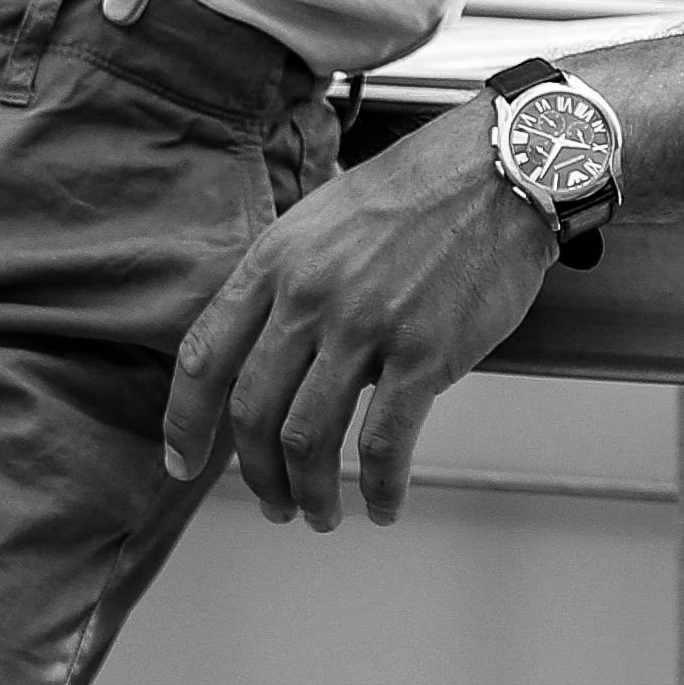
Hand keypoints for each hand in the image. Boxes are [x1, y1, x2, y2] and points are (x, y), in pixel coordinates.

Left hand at [162, 110, 558, 532]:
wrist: (501, 171)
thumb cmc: (420, 189)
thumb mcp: (323, 216)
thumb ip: (287, 281)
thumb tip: (269, 350)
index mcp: (275, 262)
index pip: (204, 357)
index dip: (185, 422)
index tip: (182, 462)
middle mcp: (309, 298)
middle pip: (253, 413)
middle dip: (256, 474)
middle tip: (273, 502)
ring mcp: (365, 329)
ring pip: (309, 440)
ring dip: (310, 493)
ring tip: (320, 513)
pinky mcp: (424, 355)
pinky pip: (385, 444)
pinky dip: (380, 488)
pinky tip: (384, 505)